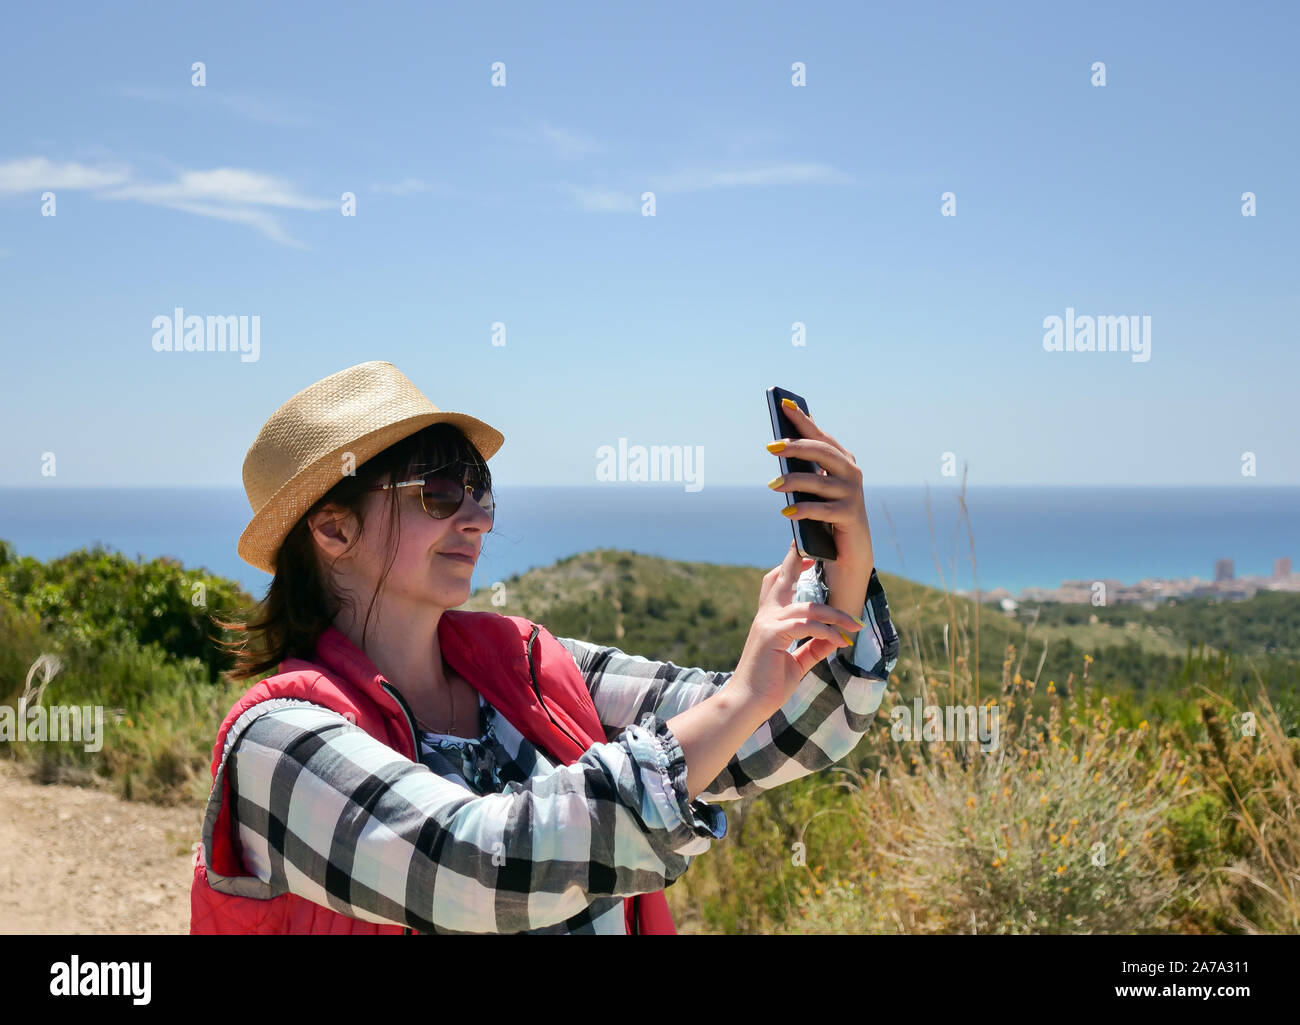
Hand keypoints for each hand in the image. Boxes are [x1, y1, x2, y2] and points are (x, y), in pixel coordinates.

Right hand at [729, 541, 863, 715]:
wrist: (747, 703)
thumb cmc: (768, 685)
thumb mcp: (796, 663)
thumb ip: (814, 647)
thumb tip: (836, 638)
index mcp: (768, 620)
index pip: (775, 584)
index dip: (789, 567)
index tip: (807, 557)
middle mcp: (766, 616)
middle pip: (782, 578)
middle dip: (798, 560)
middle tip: (817, 549)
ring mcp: (767, 623)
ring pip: (808, 607)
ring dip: (837, 615)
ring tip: (856, 625)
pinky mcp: (772, 635)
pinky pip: (807, 626)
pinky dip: (828, 632)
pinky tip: (841, 641)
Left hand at [767, 399, 873, 577]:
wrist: (850, 547)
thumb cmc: (827, 511)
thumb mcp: (816, 485)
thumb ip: (806, 466)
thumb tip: (782, 445)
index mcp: (842, 459)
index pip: (819, 435)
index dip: (802, 420)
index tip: (783, 405)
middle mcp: (851, 472)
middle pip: (822, 453)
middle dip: (796, 447)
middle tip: (771, 447)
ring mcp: (852, 493)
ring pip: (819, 482)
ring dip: (794, 482)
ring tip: (772, 485)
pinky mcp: (850, 515)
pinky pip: (823, 510)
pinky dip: (803, 510)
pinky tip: (787, 512)